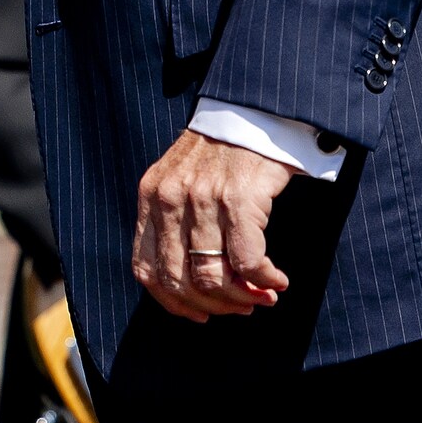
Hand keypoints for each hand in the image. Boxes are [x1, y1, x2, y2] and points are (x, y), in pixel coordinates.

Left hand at [131, 130, 291, 321]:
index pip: (145, 269)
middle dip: (213, 305)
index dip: (172, 302)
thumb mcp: (182, 180)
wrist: (253, 109)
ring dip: (242, 297)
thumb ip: (176, 221)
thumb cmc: (222, 150)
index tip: (199, 313)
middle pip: (179, 280)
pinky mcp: (238, 199)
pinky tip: (276, 279)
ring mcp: (202, 199)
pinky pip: (247, 261)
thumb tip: (192, 282)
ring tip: (262, 295)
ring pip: (212, 276)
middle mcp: (170, 199)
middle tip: (241, 307)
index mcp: (151, 196)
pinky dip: (263, 280)